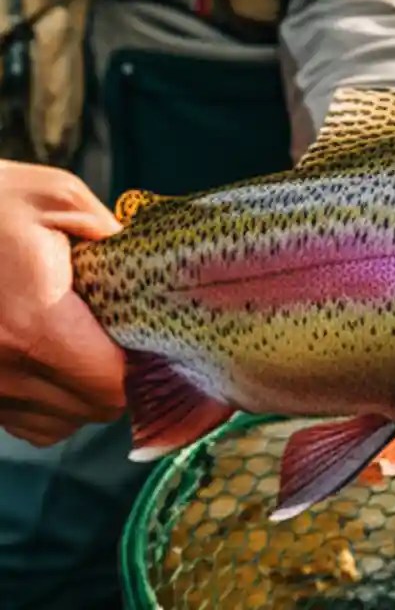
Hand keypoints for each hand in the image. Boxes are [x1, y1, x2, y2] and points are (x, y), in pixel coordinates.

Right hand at [0, 161, 126, 445]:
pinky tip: (46, 359)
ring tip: (80, 344)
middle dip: (116, 379)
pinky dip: (44, 402)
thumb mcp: (59, 198)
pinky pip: (23, 422)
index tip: (146, 336)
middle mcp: (0, 370)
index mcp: (31, 324)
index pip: (112, 385)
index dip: (141, 367)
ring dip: (80, 393)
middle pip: (90, 410)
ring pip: (58, 423)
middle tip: (117, 336)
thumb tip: (152, 272)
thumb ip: (114, 239)